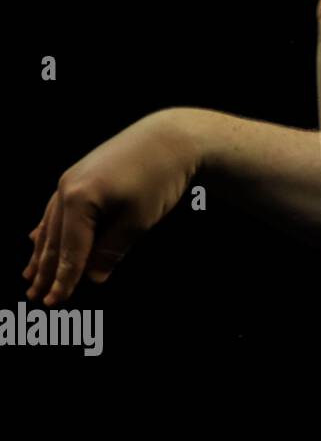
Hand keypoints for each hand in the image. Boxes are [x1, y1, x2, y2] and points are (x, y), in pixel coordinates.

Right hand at [22, 110, 198, 305]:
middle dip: (45, 271)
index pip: (69, 250)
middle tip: (35, 298)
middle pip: (54, 239)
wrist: (172, 137)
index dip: (63, 279)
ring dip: (41, 252)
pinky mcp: (80, 173)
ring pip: (51, 223)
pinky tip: (35, 237)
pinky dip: (47, 227)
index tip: (54, 303)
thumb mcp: (138, 220)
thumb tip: (92, 277)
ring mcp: (71, 178)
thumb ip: (111, 250)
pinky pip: (56, 207)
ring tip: (28, 275)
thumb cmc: (159, 178)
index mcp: (78, 200)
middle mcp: (66, 187)